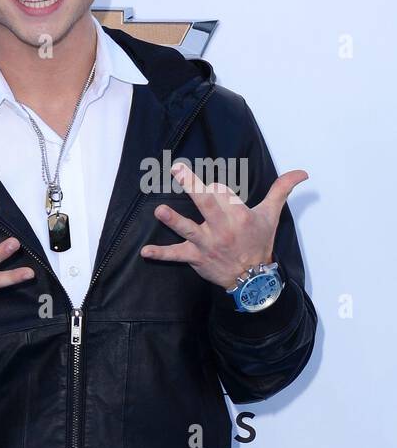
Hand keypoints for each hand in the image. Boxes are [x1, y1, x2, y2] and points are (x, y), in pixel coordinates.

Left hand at [141, 161, 307, 288]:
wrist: (252, 277)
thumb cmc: (259, 242)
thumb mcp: (271, 215)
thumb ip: (281, 190)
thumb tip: (302, 172)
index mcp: (240, 216)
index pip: (223, 193)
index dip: (217, 189)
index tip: (213, 187)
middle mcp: (222, 229)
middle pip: (206, 204)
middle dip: (192, 186)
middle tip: (177, 170)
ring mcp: (207, 244)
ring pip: (189, 229)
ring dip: (173, 220)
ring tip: (159, 210)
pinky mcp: (195, 257)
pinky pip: (176, 255)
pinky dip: (161, 254)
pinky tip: (145, 251)